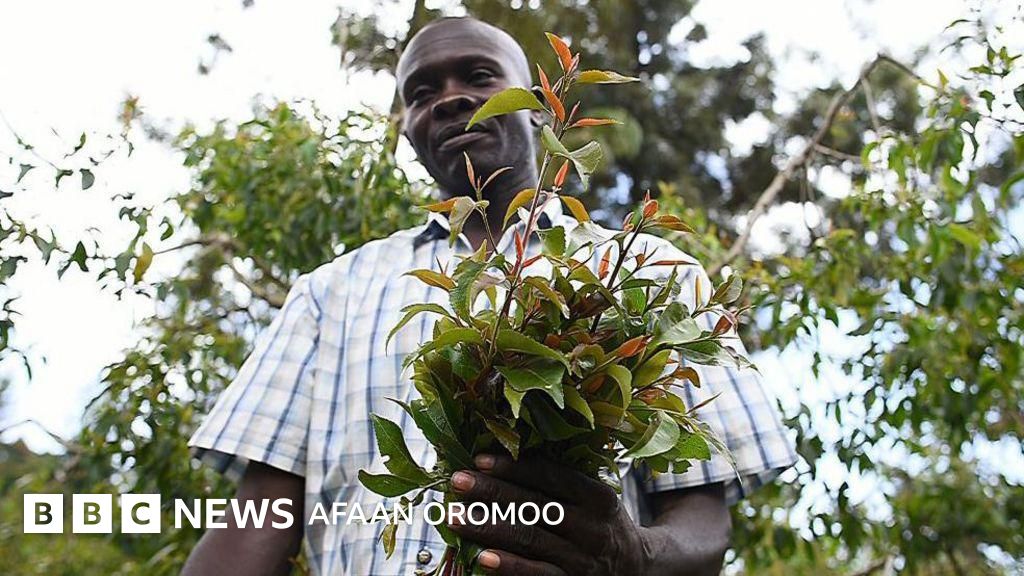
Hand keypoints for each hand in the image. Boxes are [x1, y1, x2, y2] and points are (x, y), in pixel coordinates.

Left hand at [446, 454, 651, 574]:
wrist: (638, 570)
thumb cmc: (601, 524)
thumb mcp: (594, 497)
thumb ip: (559, 481)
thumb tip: (501, 457)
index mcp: (598, 497)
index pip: (551, 476)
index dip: (514, 467)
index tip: (479, 459)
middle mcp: (592, 528)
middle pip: (535, 507)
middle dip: (492, 492)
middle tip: (457, 481)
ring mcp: (583, 560)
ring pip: (530, 540)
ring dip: (488, 528)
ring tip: (454, 517)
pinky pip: (537, 575)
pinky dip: (510, 567)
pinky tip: (483, 559)